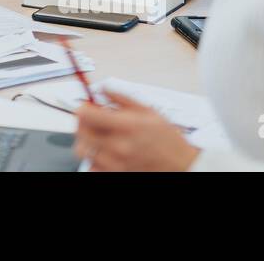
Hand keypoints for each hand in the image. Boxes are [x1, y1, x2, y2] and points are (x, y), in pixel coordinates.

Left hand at [74, 89, 199, 170]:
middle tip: (89, 120)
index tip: (86, 106)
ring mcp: (116, 164)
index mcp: (126, 126)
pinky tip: (103, 152)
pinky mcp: (116, 175)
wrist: (182, 165)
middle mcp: (119, 146)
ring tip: (96, 136)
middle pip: (81, 133)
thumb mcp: (147, 111)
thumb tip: (103, 88)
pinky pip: (92, 167)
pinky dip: (93, 158)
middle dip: (81, 124)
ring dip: (86, 141)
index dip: (83, 107)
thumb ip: (121, 97)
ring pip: (84, 151)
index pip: (87, 115)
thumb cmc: (168, 141)